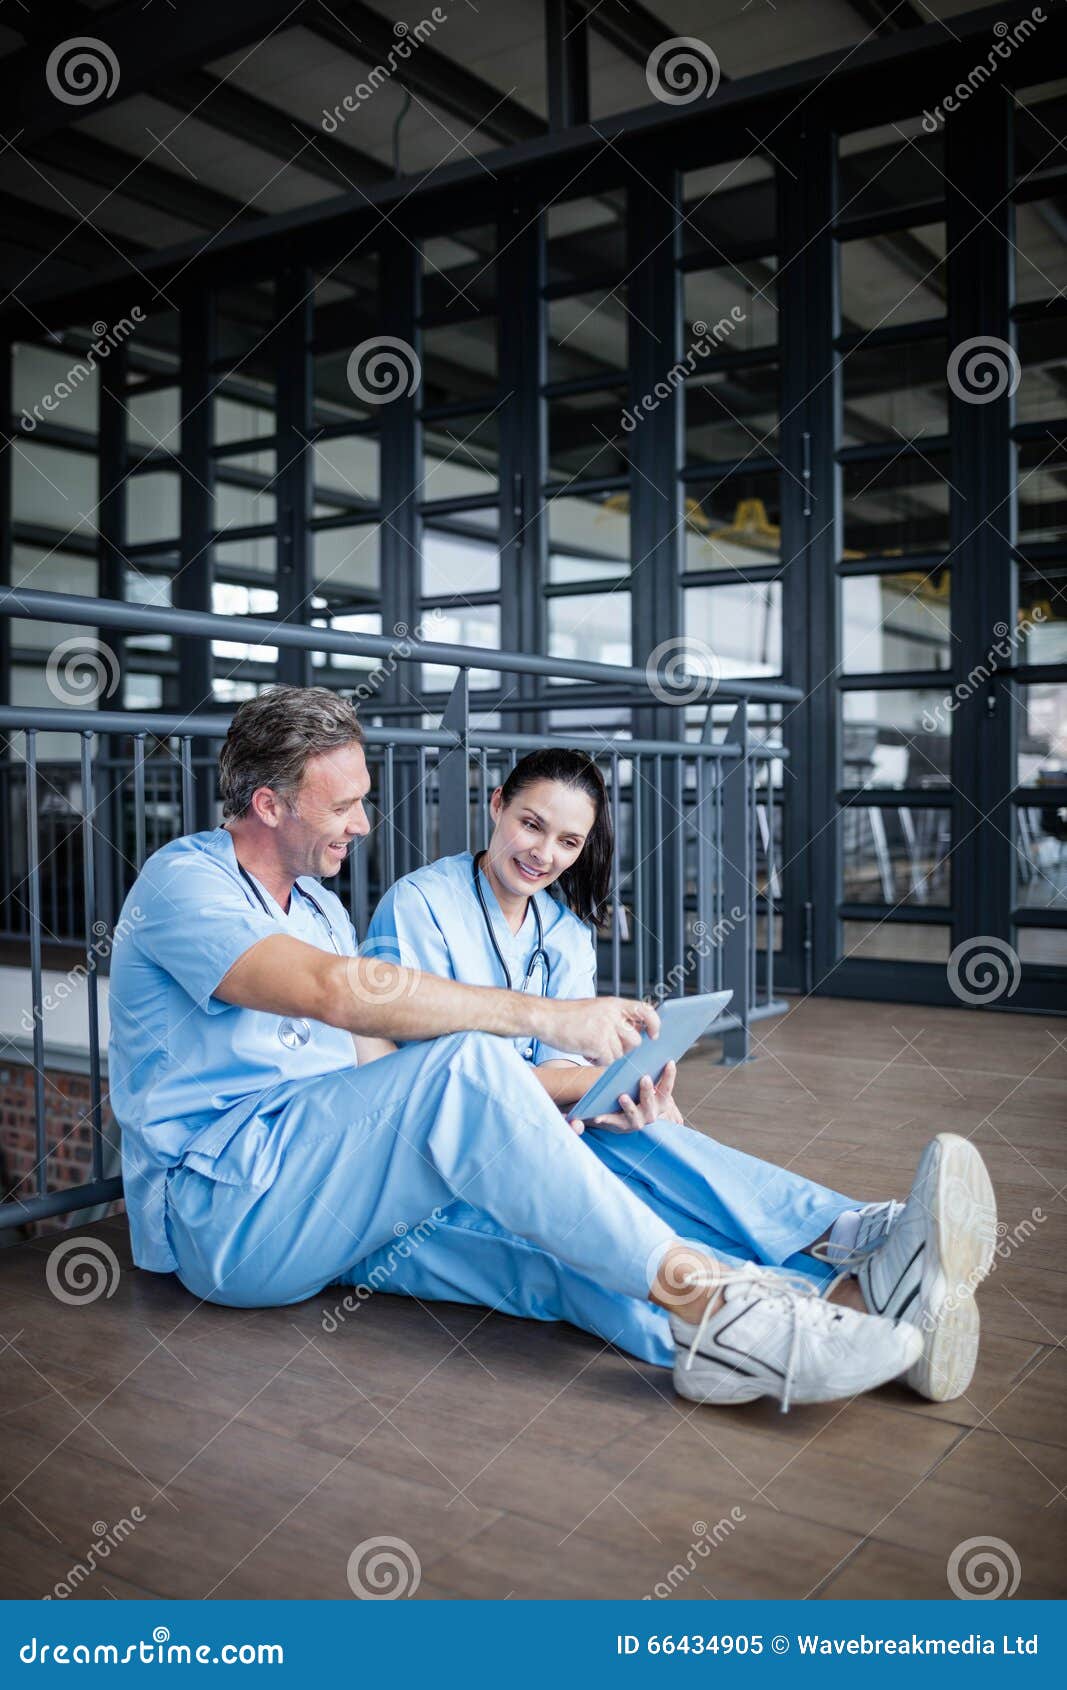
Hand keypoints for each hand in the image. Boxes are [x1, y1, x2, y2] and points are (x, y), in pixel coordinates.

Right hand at [538, 996, 659, 1067]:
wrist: (545, 1017)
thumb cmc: (567, 1016)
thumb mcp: (596, 1009)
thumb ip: (614, 1019)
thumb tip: (633, 1035)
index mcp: (614, 1004)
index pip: (645, 1010)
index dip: (654, 1024)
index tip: (653, 1035)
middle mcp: (612, 1014)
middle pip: (635, 1041)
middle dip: (624, 1050)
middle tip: (607, 1048)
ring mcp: (606, 1028)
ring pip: (620, 1054)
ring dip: (607, 1056)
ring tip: (591, 1047)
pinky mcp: (597, 1042)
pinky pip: (607, 1060)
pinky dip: (597, 1061)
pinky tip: (586, 1052)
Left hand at [584, 1060, 682, 1132]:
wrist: (624, 1116)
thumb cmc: (637, 1093)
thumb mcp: (645, 1084)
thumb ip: (650, 1072)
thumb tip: (652, 1048)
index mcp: (660, 1102)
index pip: (667, 1089)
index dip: (670, 1076)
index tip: (670, 1062)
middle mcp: (651, 1113)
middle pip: (650, 1102)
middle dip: (647, 1091)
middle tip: (644, 1078)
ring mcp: (636, 1121)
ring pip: (633, 1114)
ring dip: (629, 1105)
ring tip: (622, 1096)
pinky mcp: (620, 1125)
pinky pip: (612, 1121)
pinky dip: (605, 1118)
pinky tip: (597, 1116)